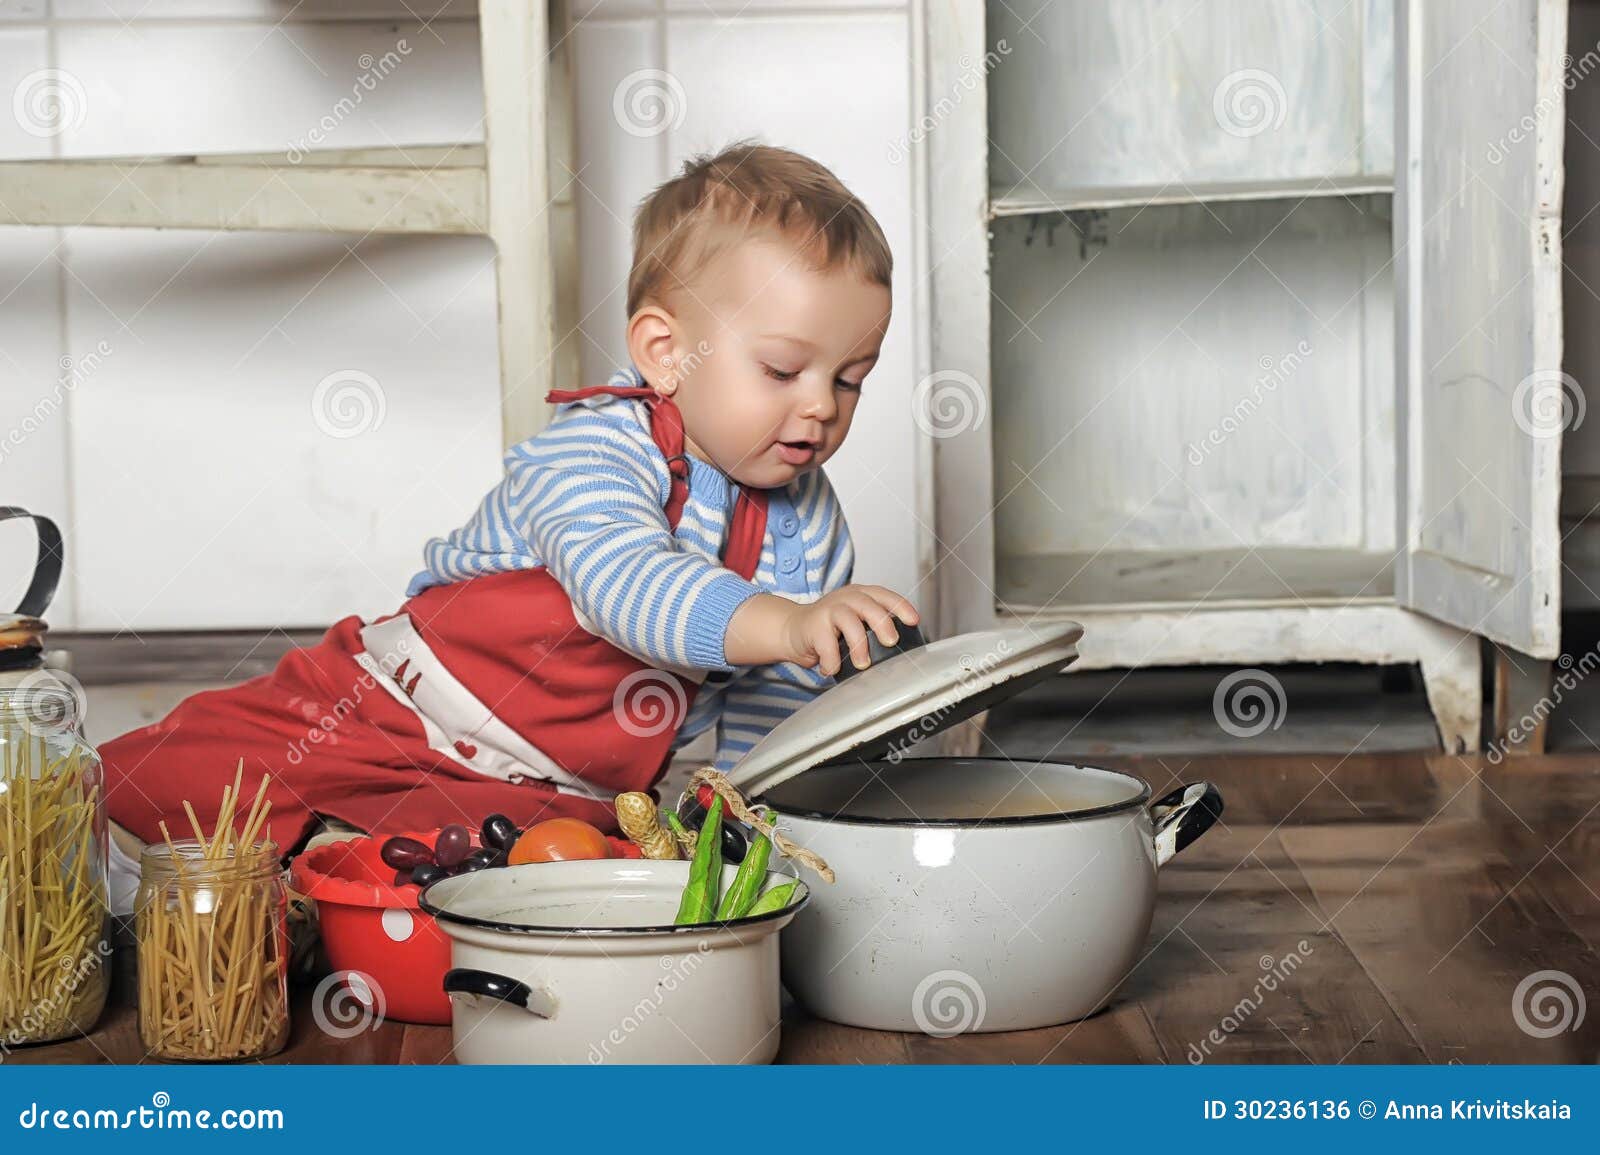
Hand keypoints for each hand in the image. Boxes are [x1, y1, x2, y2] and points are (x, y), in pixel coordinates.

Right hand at [780, 585, 918, 675]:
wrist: (792, 629)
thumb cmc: (829, 629)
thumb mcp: (855, 622)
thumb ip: (873, 628)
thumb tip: (901, 651)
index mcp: (861, 595)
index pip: (884, 596)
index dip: (901, 607)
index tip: (914, 621)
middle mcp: (846, 598)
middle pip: (869, 605)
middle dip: (883, 624)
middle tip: (891, 642)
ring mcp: (828, 609)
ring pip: (849, 621)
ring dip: (859, 645)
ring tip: (863, 663)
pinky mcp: (812, 625)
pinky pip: (826, 644)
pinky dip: (832, 660)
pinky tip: (832, 669)